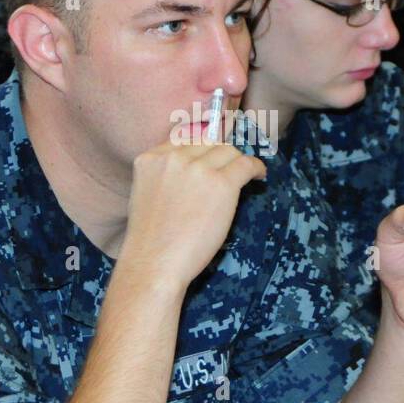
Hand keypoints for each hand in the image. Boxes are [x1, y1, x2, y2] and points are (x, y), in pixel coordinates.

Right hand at [120, 141, 265, 288]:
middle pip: (208, 142)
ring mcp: (198, 168)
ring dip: (237, 162)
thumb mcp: (145, 193)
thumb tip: (193, 169)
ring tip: (246, 174)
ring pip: (228, 151)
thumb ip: (164, 175)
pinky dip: (256, 168)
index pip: (184, 139)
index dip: (202, 149)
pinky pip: (246, 164)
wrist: (154, 263)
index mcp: (151, 158)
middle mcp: (174, 157)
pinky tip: (259, 176)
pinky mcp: (221, 183)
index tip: (212, 159)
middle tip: (229, 170)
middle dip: (219, 155)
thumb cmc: (150, 241)